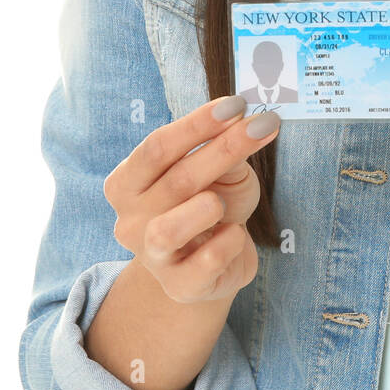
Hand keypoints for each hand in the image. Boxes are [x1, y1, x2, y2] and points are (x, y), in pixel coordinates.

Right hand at [103, 95, 279, 302]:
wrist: (213, 263)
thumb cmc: (211, 205)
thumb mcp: (219, 170)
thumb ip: (223, 149)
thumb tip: (245, 124)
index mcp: (128, 182)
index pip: (156, 147)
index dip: (197, 124)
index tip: (237, 105)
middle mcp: (130, 220)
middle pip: (175, 179)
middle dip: (224, 148)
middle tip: (262, 125)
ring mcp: (152, 257)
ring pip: (168, 230)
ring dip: (207, 207)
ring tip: (223, 202)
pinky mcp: (180, 285)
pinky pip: (207, 260)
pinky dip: (230, 240)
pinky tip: (234, 234)